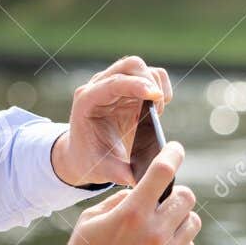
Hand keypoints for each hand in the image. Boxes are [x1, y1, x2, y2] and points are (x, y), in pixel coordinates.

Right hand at [24, 141, 199, 244]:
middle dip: (176, 193)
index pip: (163, 172)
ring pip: (191, 223)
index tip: (175, 149)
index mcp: (132, 213)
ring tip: (162, 226)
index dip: (172, 154)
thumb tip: (142, 190)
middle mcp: (155, 232)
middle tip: (167, 198)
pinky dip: (177, 244)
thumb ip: (120, 200)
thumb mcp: (91, 221)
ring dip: (180, 219)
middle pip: (186, 197)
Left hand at [51, 56, 173, 186]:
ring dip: (155, 85)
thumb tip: (136, 178)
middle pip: (130, 66)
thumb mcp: (101, 169)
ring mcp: (114, 84)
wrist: (85, 153)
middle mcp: (99, 87)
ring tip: (155, 112)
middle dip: (149, 82)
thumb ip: (117, 172)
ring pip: (141, 68)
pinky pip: (150, 77)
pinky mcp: (129, 88)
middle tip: (157, 110)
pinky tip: (156, 108)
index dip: (136, 86)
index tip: (156, 97)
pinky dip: (160, 88)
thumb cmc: (91, 160)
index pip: (114, 83)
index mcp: (87, 101)